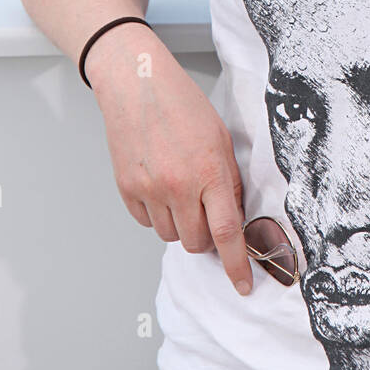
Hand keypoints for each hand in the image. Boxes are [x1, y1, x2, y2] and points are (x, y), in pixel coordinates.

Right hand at [86, 24, 253, 295]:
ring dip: (181, 225)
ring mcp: (150, 189)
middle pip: (198, 242)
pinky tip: (160, 187)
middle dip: (207, 238)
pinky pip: (145, 222)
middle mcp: (179, 186)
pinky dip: (155, 214)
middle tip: (208, 212)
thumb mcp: (221, 139)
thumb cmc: (183, 104)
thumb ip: (228, 180)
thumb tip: (232, 217)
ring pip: (170, 236)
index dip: (238, 264)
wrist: (138, 84)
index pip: (228, 233)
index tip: (243, 284)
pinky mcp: (127, 188)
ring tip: (182, 192)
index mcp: (210, 171)